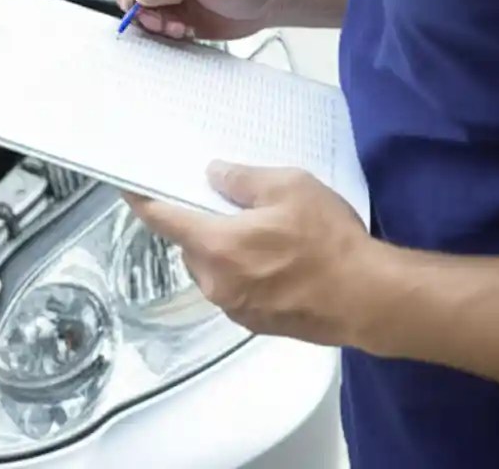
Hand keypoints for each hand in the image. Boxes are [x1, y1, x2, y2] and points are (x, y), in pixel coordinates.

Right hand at [115, 0, 283, 40]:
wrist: (272, 0)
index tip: (136, 0)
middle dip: (140, 5)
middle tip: (157, 19)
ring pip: (139, 7)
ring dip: (152, 22)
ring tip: (176, 27)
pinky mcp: (173, 11)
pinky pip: (152, 24)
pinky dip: (162, 32)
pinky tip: (183, 31)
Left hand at [123, 161, 383, 347]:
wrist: (369, 299)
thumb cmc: (329, 242)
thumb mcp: (288, 188)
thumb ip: (242, 179)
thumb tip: (214, 174)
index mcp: (214, 245)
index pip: (162, 219)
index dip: (143, 201)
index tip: (129, 189)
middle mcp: (215, 281)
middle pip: (191, 245)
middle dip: (203, 224)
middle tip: (232, 206)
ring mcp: (234, 307)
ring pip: (213, 269)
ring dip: (226, 251)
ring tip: (265, 234)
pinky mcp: (255, 324)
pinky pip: (236, 289)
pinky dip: (245, 273)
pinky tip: (277, 262)